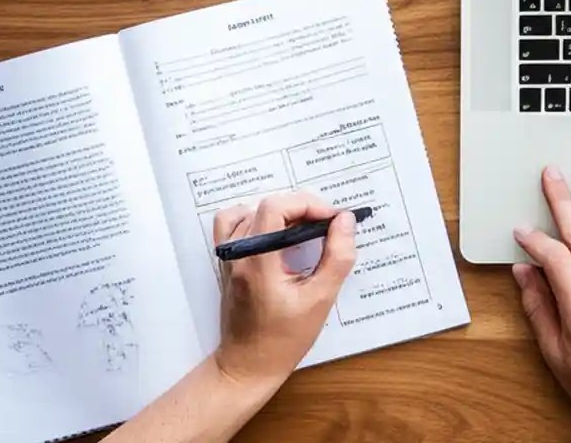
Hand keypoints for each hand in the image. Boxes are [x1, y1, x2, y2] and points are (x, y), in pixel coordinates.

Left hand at [211, 192, 356, 386]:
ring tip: (302, 229)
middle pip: (266, 207)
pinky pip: (232, 226)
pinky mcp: (226, 264)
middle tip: (327, 227)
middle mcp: (237, 255)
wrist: (248, 365)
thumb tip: (345, 221)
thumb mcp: (320, 299)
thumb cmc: (284, 339)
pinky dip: (254, 221)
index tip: (333, 220)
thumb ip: (337, 257)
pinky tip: (275, 235)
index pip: (276, 208)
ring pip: (247, 212)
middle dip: (302, 210)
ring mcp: (227, 259)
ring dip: (279, 213)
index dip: (309, 205)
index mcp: (258, 262)